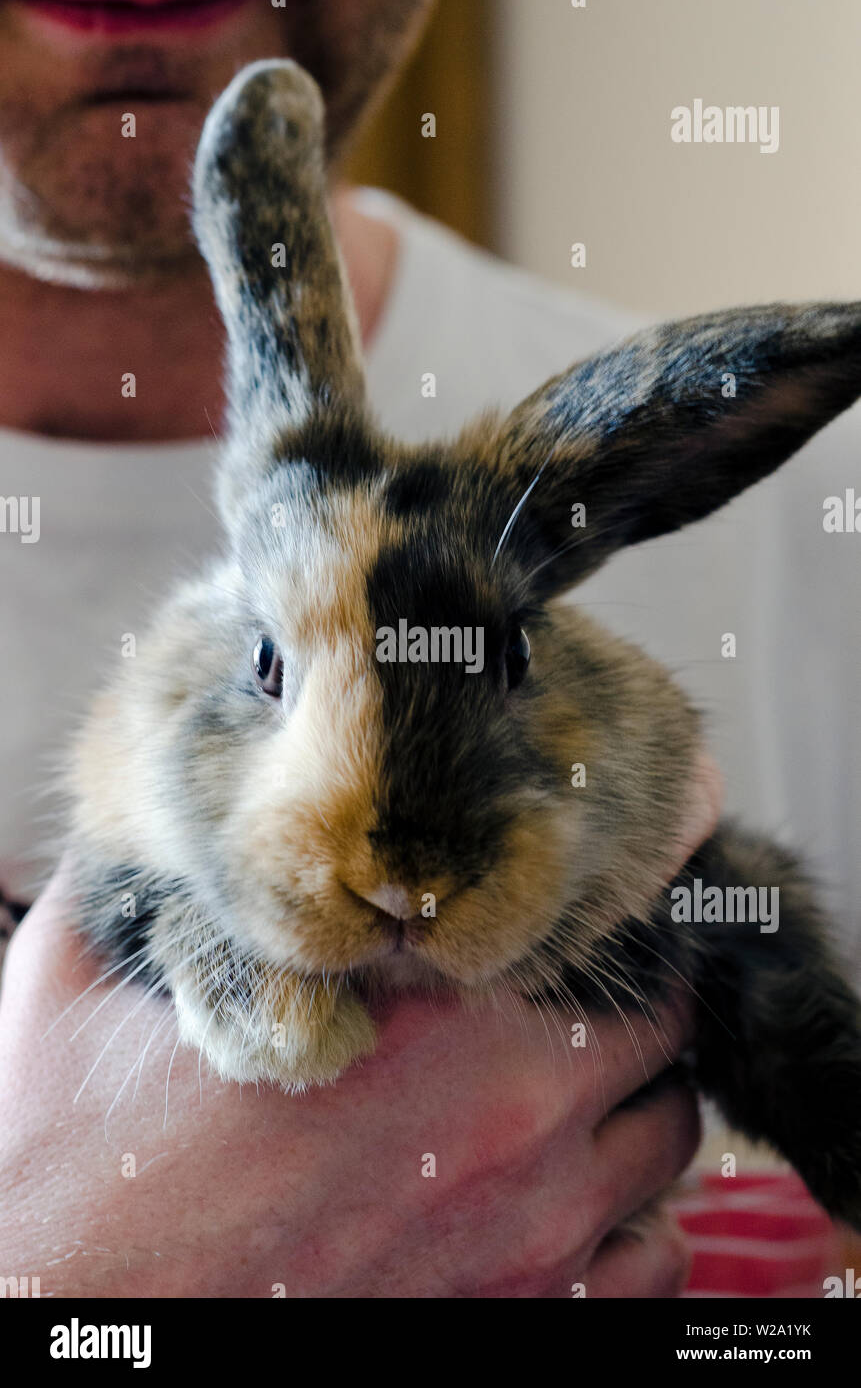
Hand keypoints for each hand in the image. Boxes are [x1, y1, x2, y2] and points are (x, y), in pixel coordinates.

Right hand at [0, 751, 720, 1298]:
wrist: (72, 1325)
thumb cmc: (78, 1181)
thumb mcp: (79, 984)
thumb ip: (144, 878)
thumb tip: (172, 817)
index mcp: (425, 1018)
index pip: (595, 921)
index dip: (598, 895)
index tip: (569, 888)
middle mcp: (508, 1122)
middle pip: (656, 1020)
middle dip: (615, 990)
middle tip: (557, 986)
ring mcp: (532, 1235)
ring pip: (668, 1132)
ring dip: (630, 1097)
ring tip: (560, 1085)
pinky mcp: (526, 1327)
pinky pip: (655, 1262)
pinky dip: (633, 1220)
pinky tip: (564, 1199)